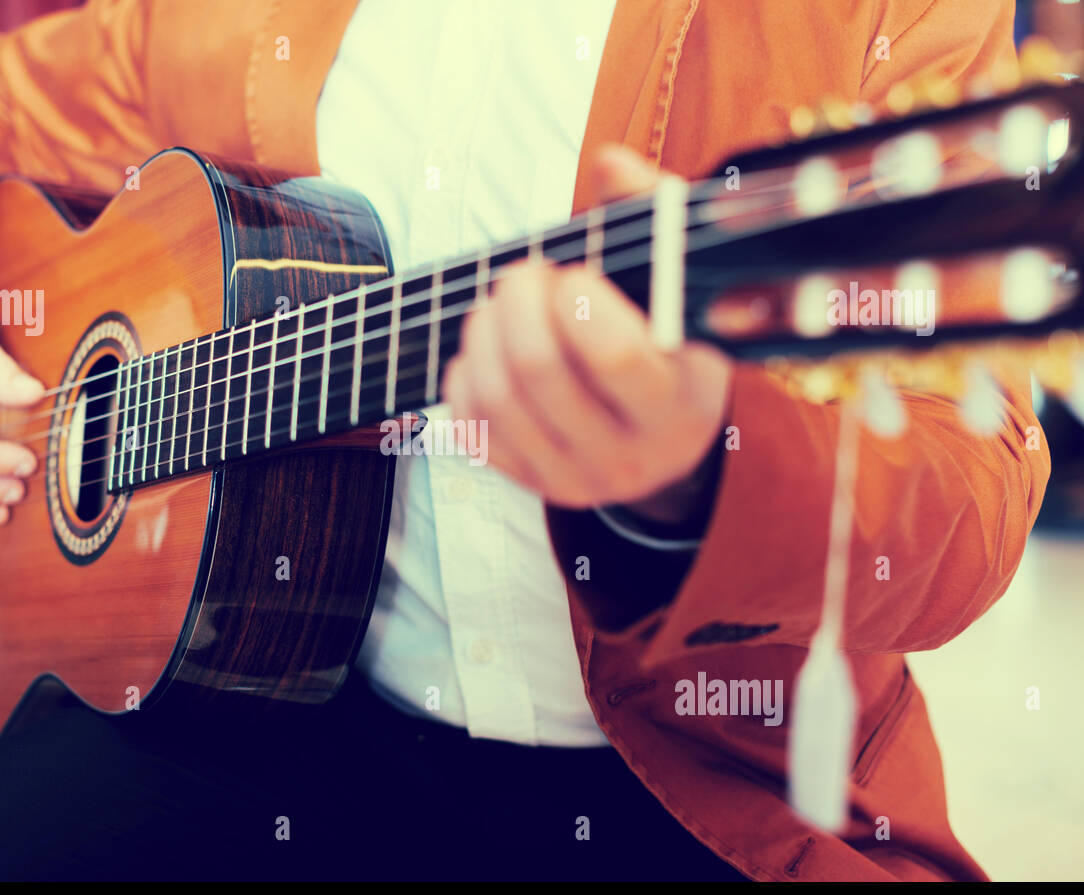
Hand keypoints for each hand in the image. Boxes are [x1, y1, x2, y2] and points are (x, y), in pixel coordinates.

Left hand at [441, 145, 732, 519]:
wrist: (660, 437)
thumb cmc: (668, 343)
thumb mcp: (680, 290)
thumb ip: (652, 217)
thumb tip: (610, 162)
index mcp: (679, 405)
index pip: (617, 358)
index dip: (579, 305)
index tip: (572, 274)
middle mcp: (628, 457)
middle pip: (540, 373)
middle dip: (518, 303)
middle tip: (525, 273)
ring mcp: (573, 478)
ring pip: (497, 400)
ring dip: (485, 333)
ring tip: (500, 302)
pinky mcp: (529, 482)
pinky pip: (473, 426)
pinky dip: (466, 375)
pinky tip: (488, 347)